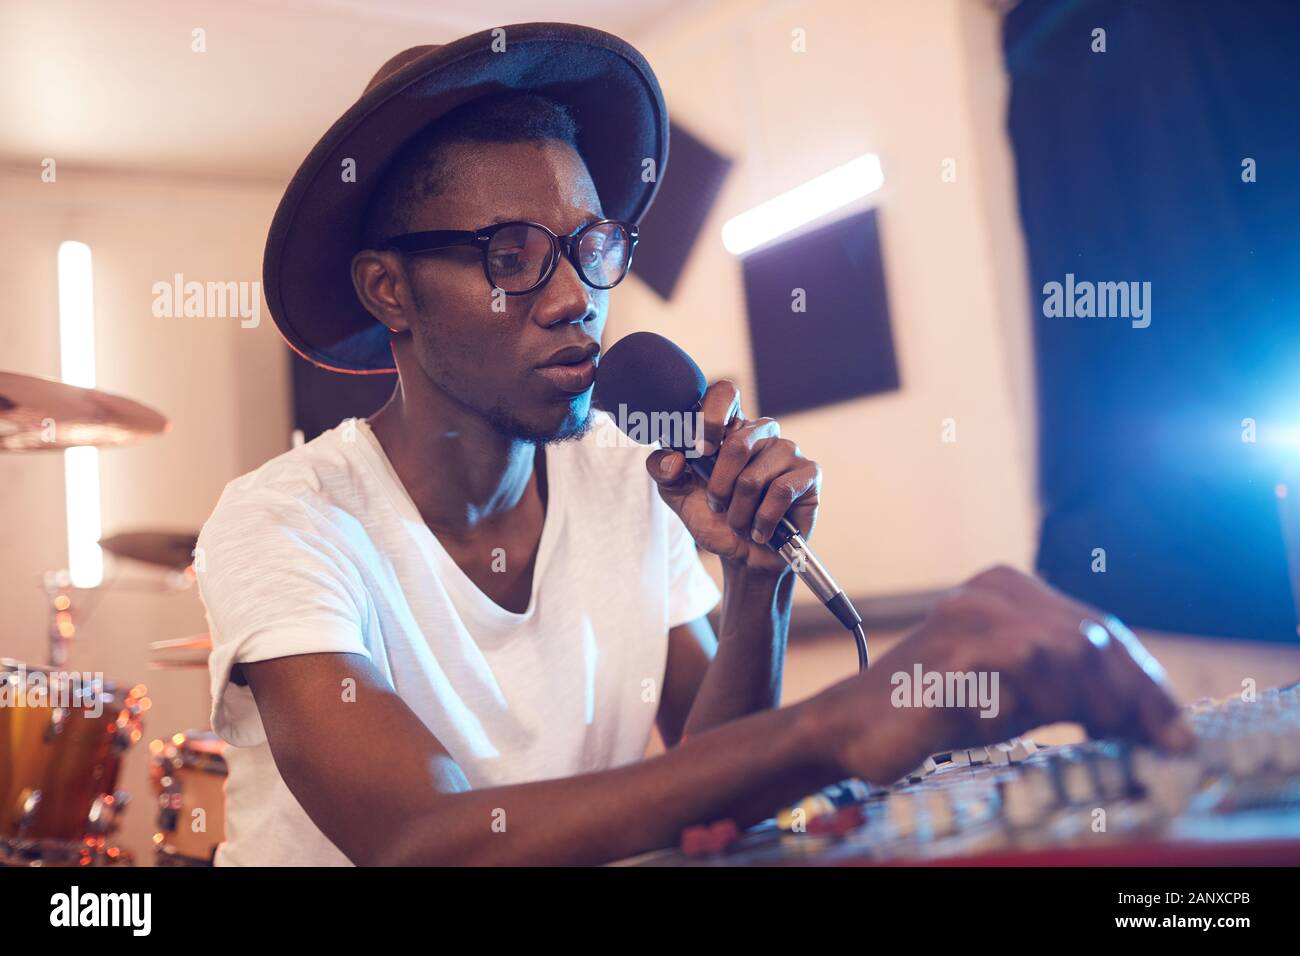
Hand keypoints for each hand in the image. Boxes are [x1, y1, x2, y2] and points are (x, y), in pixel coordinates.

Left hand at [644, 379, 819, 573]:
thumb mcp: (677, 494)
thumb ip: (663, 470)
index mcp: (729, 428)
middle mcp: (760, 432)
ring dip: (739, 511)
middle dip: (719, 486)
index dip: (710, 417)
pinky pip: (781, 492)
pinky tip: (761, 530)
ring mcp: (787, 451)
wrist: (741, 556)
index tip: (701, 452)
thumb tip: (675, 456)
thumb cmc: (714, 518)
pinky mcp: (809, 473)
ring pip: (754, 476)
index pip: (725, 393)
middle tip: (718, 505)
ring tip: (740, 522)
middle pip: (738, 443)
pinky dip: (762, 520)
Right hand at [806, 565, 1194, 783]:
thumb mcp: (1016, 695)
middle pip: (1092, 634)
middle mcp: (990, 592)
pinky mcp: (952, 651)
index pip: (1096, 628)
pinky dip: (1053, 701)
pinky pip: (1026, 666)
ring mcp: (970, 617)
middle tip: (1163, 740)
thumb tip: (1146, 717)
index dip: (1144, 680)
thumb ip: (1069, 689)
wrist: (852, 729)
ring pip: (1069, 645)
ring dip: (1100, 700)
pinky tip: (1059, 730)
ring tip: (1109, 738)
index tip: (1176, 730)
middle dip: (1137, 693)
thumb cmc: (936, 713)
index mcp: (1006, 590)